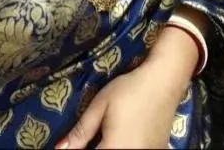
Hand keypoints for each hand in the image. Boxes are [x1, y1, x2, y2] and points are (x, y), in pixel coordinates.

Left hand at [57, 64, 177, 148]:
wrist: (164, 81)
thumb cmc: (129, 90)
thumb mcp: (100, 106)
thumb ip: (81, 132)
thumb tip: (60, 149)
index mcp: (115, 149)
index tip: (70, 147)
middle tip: (87, 140)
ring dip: (106, 148)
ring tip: (102, 137)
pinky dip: (123, 147)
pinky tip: (117, 136)